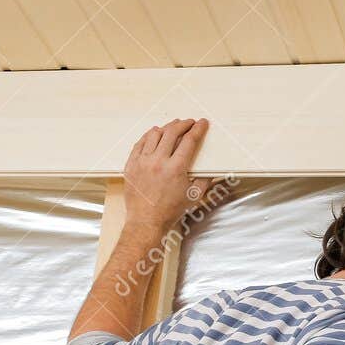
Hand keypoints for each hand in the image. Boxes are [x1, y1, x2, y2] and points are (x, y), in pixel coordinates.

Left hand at [122, 118, 212, 238]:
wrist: (146, 221)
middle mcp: (158, 162)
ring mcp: (142, 162)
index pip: (189, 140)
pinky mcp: (131, 165)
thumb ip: (205, 180)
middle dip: (183, 124)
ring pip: (154, 135)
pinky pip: (139, 144)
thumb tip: (213, 169)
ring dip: (166, 127)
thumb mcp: (193, 196)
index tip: (202, 123)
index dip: (198, 129)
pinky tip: (154, 134)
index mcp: (176, 168)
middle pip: (172, 132)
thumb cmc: (170, 211)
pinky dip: (148, 136)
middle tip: (188, 122)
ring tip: (172, 126)